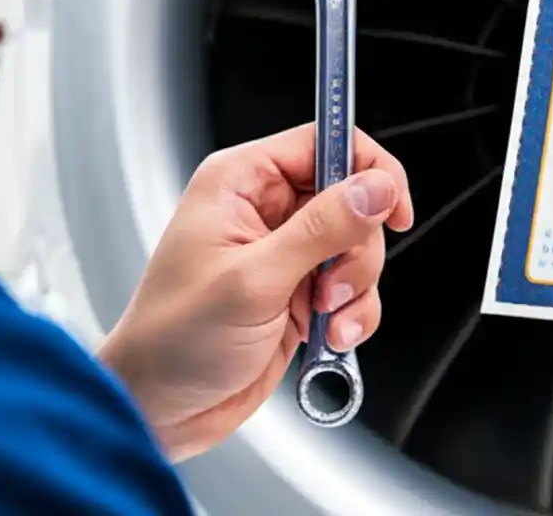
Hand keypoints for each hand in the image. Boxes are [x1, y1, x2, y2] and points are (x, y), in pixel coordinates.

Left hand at [97, 124, 413, 461]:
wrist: (161, 409)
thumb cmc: (175, 341)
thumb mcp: (255, 279)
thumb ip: (322, 228)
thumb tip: (376, 187)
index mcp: (241, 183)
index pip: (324, 143)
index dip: (368, 168)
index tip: (392, 208)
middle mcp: (265, 211)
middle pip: (353, 199)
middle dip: (358, 249)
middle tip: (333, 287)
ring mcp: (285, 252)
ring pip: (358, 247)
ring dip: (356, 288)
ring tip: (326, 319)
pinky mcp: (300, 291)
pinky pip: (353, 288)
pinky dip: (353, 314)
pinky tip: (329, 336)